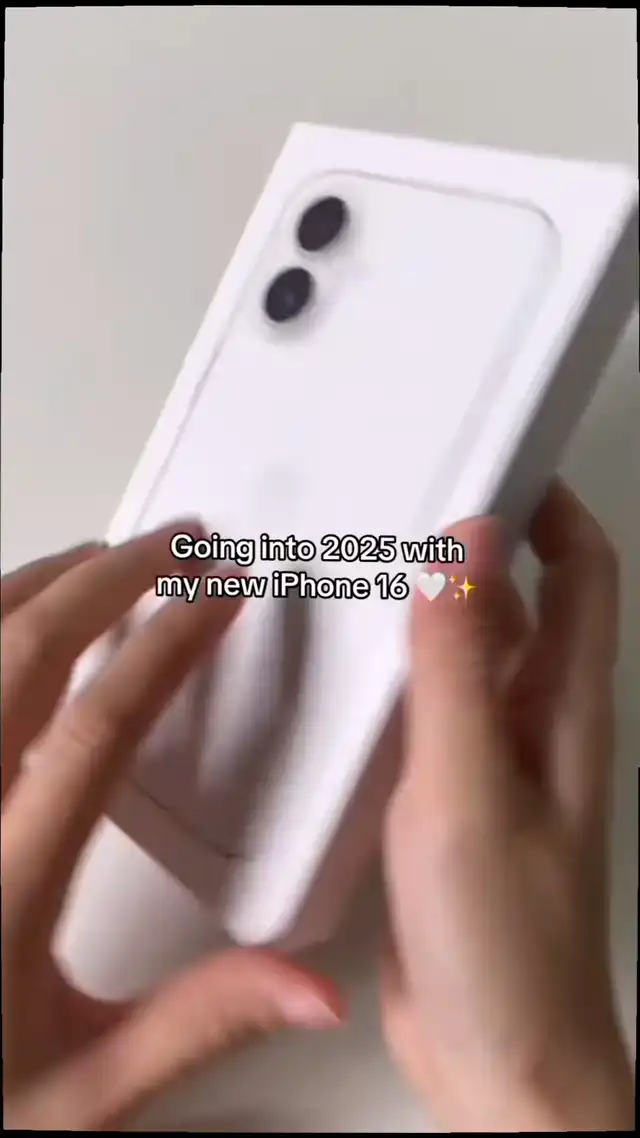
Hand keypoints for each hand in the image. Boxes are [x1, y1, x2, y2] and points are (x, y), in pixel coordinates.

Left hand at [2, 524, 342, 1131]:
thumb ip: (201, 1025)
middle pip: (25, 656)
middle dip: (112, 581)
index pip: (97, 730)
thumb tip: (314, 989)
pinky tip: (21, 608)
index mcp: (7, 890)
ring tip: (109, 555)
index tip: (223, 594)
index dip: (168, 646)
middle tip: (180, 542)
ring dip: (42, 584)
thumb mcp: (89, 1088)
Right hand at [382, 481, 633, 1131]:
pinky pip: (428, 710)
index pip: (581, 574)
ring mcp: (490, 762)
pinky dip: (397, 674)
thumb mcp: (470, 789)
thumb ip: (459, 669)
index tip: (497, 453)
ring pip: (468, 655)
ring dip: (431, 607)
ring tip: (367, 564)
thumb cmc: (508, 945)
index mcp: (564, 709)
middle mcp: (534, 725)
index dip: (551, 507)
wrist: (498, 1059)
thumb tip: (462, 549)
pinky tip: (347, 673)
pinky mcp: (446, 799)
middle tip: (407, 498)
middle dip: (477, 544)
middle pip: (520, 603)